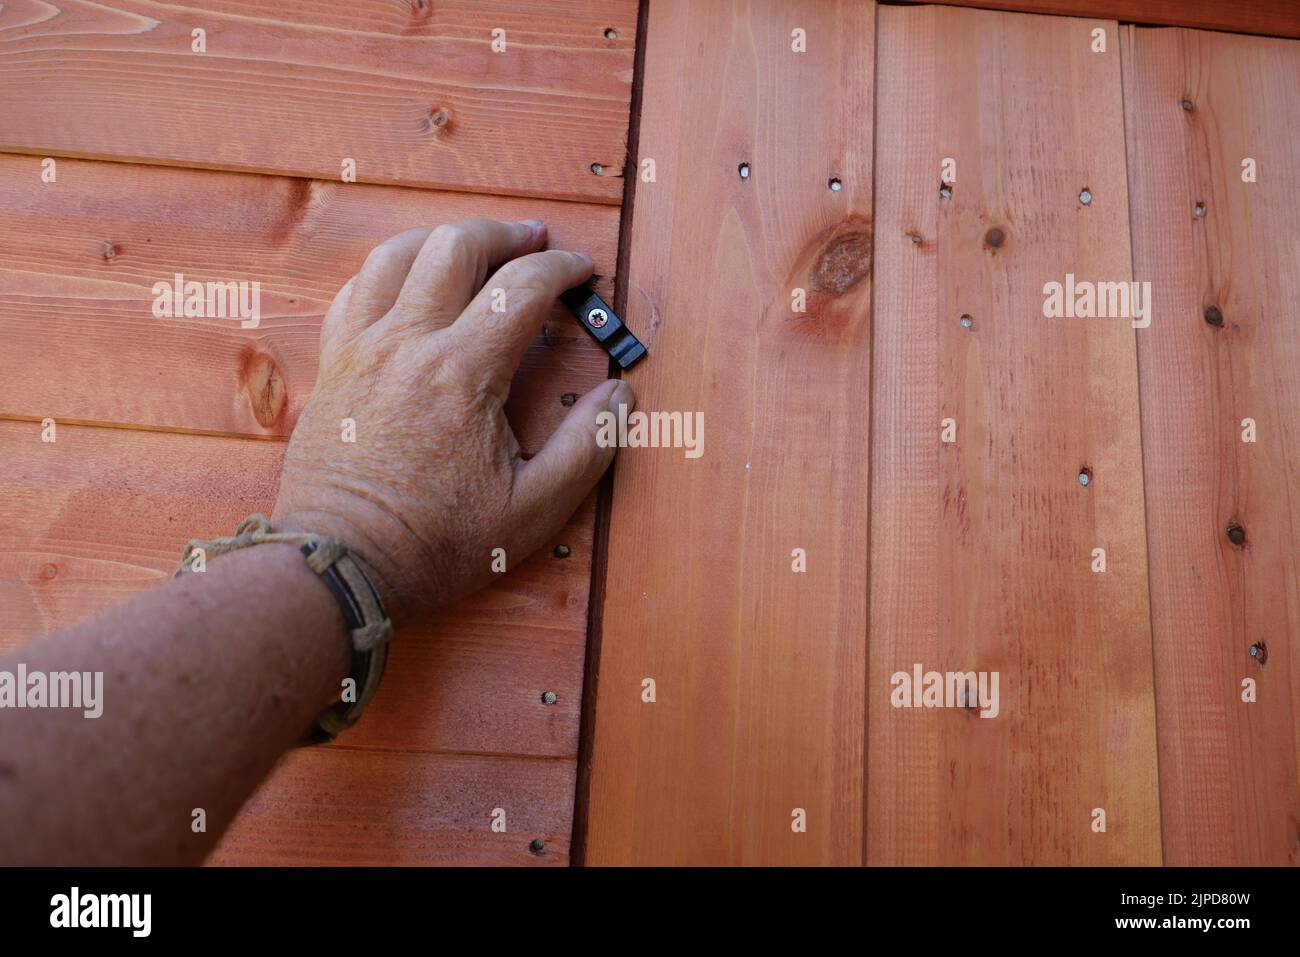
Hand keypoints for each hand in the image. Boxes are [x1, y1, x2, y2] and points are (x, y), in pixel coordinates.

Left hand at [273, 219, 635, 621]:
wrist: (341, 566)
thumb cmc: (434, 544)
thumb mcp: (533, 511)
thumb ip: (587, 448)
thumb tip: (621, 396)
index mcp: (462, 374)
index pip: (521, 288)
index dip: (562, 270)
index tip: (583, 273)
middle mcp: (407, 345)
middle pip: (455, 247)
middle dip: (503, 234)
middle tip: (534, 243)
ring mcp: (361, 351)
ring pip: (396, 255)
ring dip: (443, 240)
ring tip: (474, 250)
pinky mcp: (333, 367)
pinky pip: (355, 291)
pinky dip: (389, 272)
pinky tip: (409, 286)